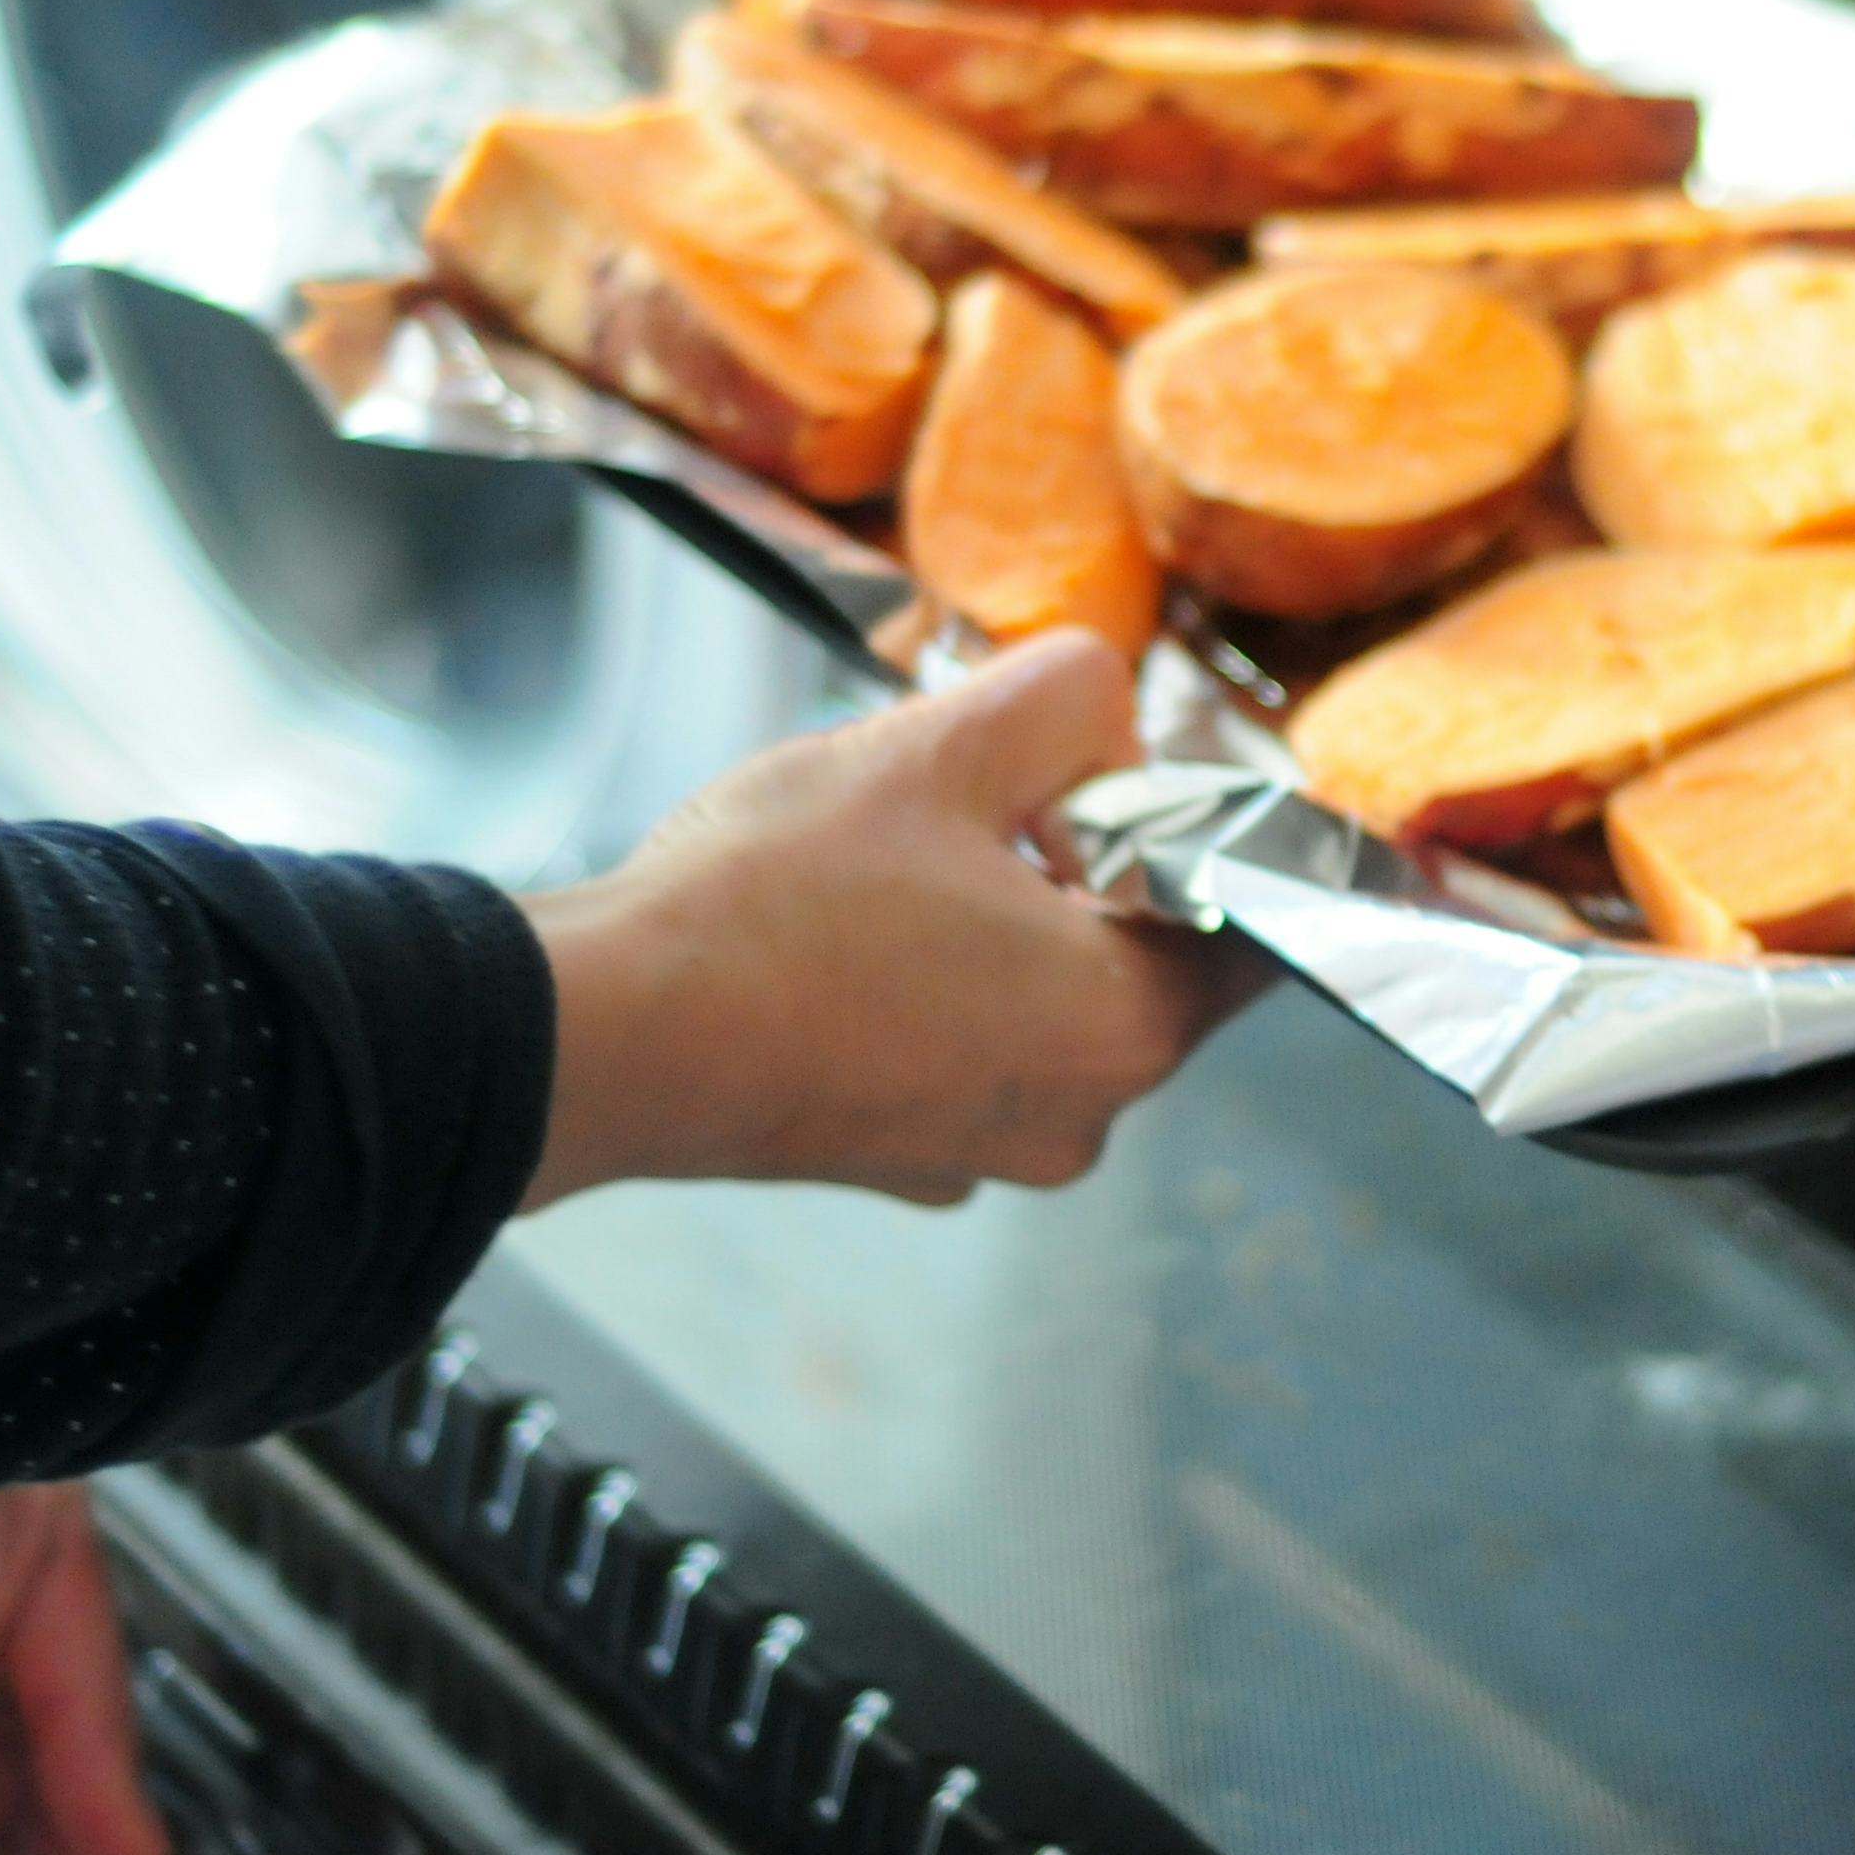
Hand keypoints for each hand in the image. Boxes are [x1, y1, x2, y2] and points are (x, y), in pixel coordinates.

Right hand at [519, 627, 1245, 1208]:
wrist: (603, 1031)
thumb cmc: (771, 901)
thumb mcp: (941, 743)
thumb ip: (1070, 699)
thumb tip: (1108, 715)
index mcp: (1127, 1025)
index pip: (1252, 920)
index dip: (1218, 831)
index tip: (1162, 783)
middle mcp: (1078, 1115)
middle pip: (1142, 954)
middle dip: (1088, 863)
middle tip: (996, 793)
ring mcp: (984, 1152)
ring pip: (1046, 998)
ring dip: (1005, 919)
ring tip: (904, 855)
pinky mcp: (900, 1155)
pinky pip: (965, 1047)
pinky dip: (936, 983)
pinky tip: (853, 927)